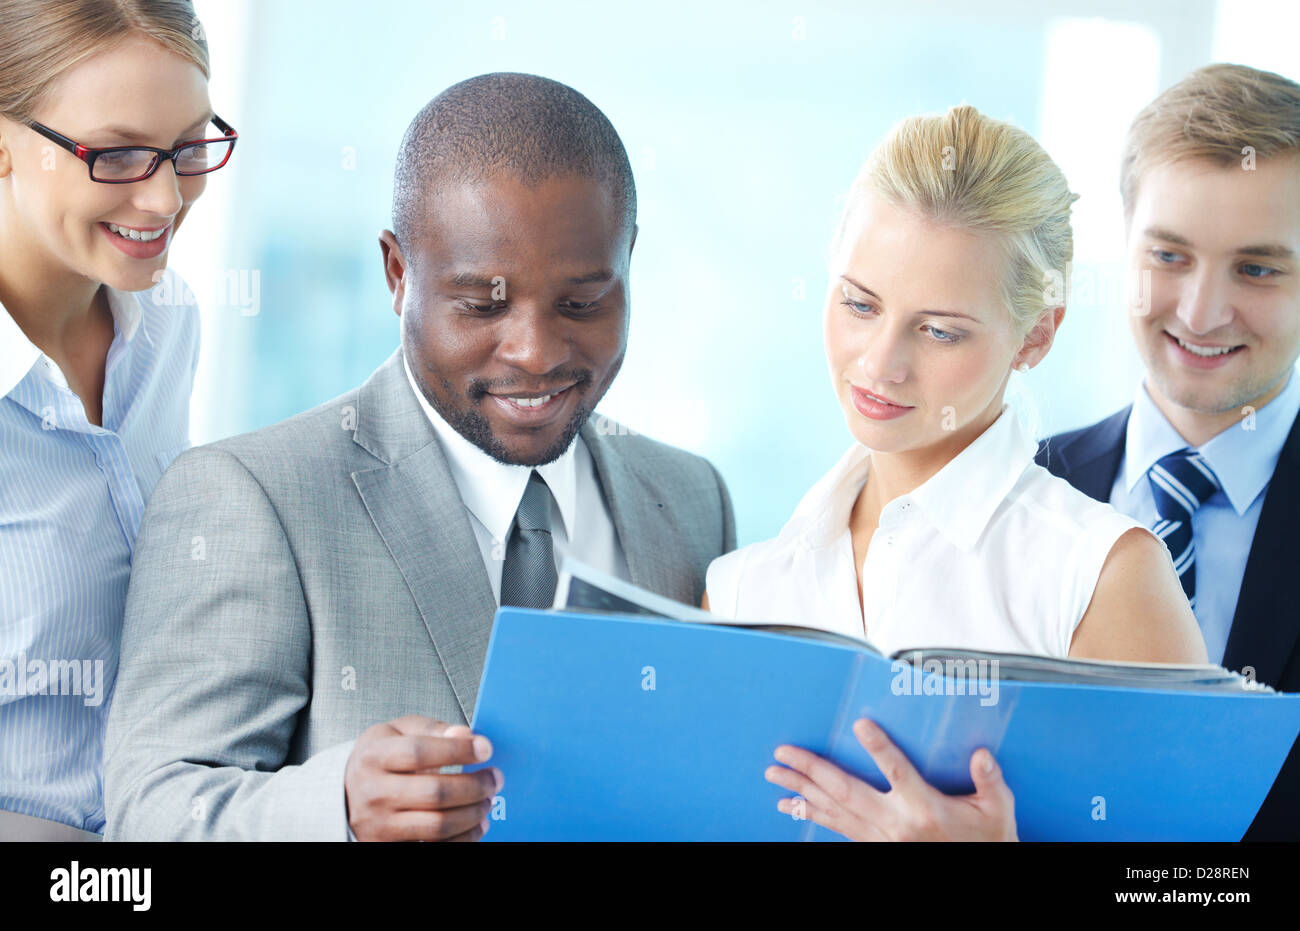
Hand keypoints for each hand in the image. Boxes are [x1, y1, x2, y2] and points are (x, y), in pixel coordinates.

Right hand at [344, 715, 501, 841]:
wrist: (346, 793)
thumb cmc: (380, 758)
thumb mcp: (398, 731)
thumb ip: (432, 729)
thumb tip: (465, 735)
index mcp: (375, 757)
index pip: (420, 752)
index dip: (458, 750)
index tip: (485, 748)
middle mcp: (374, 793)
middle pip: (435, 793)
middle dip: (475, 786)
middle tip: (494, 778)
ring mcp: (381, 825)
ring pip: (438, 825)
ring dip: (473, 814)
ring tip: (487, 800)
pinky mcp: (389, 846)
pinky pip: (434, 847)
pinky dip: (462, 838)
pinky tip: (475, 824)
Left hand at [765, 718, 1016, 840]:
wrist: (979, 870)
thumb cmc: (988, 839)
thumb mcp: (998, 811)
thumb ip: (989, 781)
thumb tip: (982, 755)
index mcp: (925, 807)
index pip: (898, 772)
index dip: (879, 748)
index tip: (861, 723)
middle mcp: (896, 823)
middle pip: (847, 791)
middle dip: (811, 769)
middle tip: (783, 751)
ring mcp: (881, 838)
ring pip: (834, 809)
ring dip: (801, 790)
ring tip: (774, 773)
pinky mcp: (874, 846)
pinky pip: (836, 828)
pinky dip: (810, 814)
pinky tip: (790, 804)